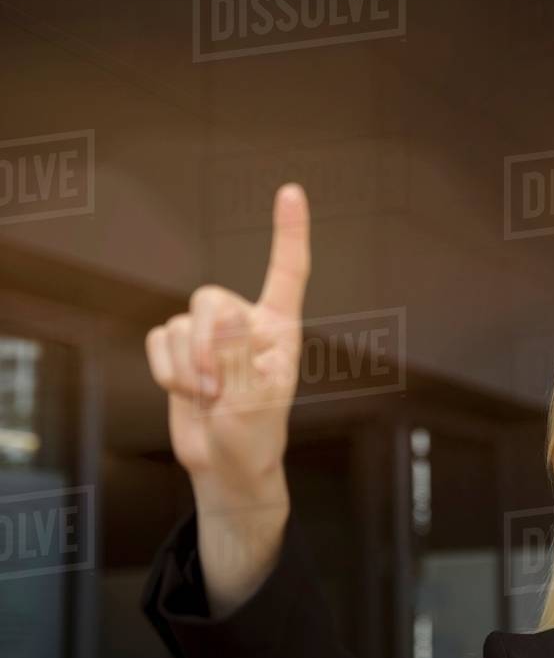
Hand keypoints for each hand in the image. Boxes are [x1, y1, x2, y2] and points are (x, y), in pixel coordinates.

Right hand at [144, 183, 310, 613]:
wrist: (226, 467)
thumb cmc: (255, 438)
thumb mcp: (253, 404)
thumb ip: (237, 358)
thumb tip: (223, 315)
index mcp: (280, 329)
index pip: (288, 272)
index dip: (288, 232)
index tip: (291, 191)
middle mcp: (247, 323)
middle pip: (211, 298)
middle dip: (206, 346)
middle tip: (220, 390)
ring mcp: (212, 335)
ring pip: (180, 323)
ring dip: (187, 368)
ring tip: (210, 398)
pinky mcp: (182, 349)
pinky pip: (158, 340)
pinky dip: (166, 371)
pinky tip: (187, 392)